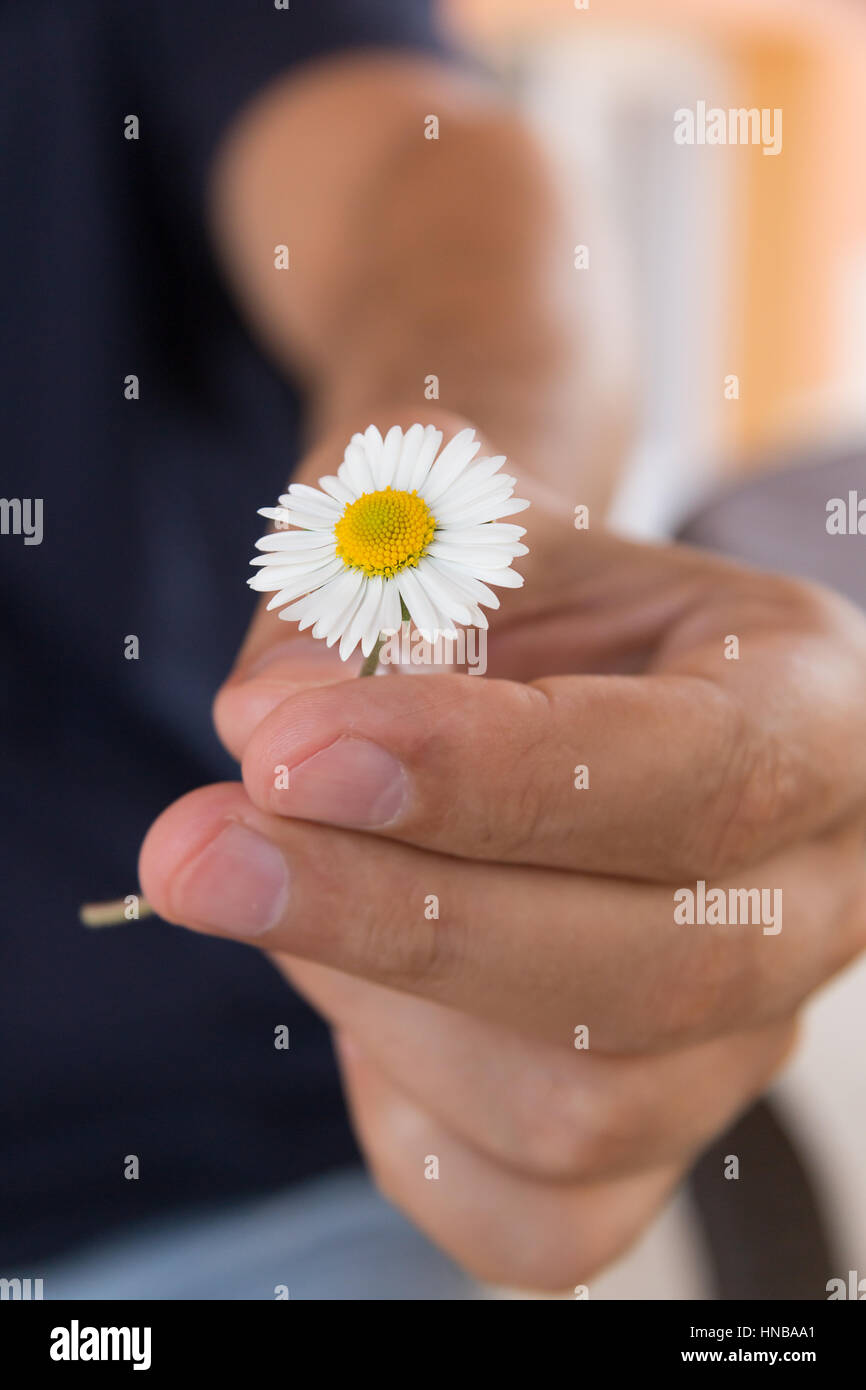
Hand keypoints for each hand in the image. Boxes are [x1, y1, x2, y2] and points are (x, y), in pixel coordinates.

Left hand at [140, 430, 865, 1290]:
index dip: (492, 780)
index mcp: (812, 705)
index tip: (290, 754)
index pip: (698, 773)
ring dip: (376, 998)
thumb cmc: (494, 591)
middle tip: (194, 849)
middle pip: (653, 969)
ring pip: (583, 1107)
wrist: (529, 656)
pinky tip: (354, 1002)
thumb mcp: (431, 543)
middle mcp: (816, 886)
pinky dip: (405, 1125)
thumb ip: (350, 617)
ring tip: (282, 881)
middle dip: (397, 918)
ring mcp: (752, 1034)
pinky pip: (539, 1217)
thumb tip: (269, 734)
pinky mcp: (663, 1138)